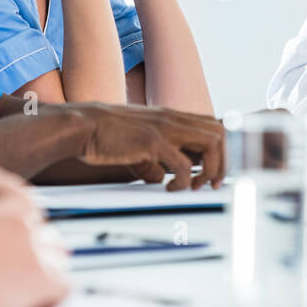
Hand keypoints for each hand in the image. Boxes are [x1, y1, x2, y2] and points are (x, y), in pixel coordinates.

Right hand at [74, 103, 225, 190]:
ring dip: (210, 169)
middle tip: (210, 183)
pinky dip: (184, 182)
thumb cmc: (104, 135)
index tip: (212, 172)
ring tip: (195, 186)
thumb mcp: (135, 143)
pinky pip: (184, 165)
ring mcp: (164, 128)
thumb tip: (160, 178)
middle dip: (222, 162)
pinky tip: (169, 189)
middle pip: (220, 133)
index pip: (212, 126)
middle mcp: (172, 119)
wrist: (83, 126)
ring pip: (211, 143)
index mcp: (170, 117)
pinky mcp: (153, 142)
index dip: (220, 150)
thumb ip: (152, 159)